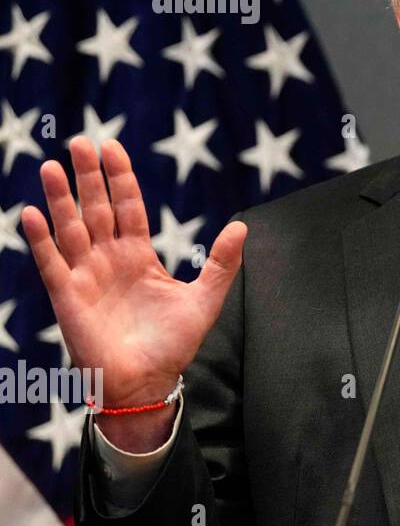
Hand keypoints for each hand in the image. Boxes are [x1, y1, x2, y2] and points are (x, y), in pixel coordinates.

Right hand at [21, 136, 246, 413]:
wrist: (148, 383)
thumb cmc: (173, 345)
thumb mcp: (205, 298)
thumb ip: (222, 263)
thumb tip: (241, 226)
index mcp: (139, 256)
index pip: (128, 207)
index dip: (120, 178)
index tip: (112, 148)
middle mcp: (109, 260)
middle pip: (97, 208)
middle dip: (88, 177)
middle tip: (79, 142)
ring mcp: (86, 276)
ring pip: (71, 228)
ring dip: (60, 198)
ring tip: (52, 166)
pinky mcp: (68, 297)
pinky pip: (52, 263)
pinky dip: (42, 239)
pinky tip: (33, 213)